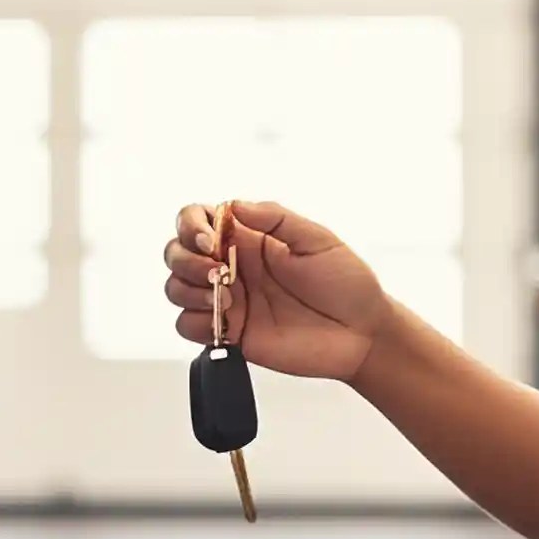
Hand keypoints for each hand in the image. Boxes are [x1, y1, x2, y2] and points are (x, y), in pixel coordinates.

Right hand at [163, 200, 388, 381]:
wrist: (362, 334)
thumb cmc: (347, 284)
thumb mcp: (317, 239)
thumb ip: (274, 218)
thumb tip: (233, 204)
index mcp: (248, 237)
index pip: (198, 219)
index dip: (190, 225)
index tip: (209, 240)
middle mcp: (231, 266)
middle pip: (176, 253)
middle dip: (185, 259)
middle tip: (216, 271)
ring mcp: (228, 301)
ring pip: (176, 288)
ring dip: (188, 289)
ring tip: (226, 297)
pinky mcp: (230, 334)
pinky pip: (188, 326)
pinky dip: (194, 322)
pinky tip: (223, 321)